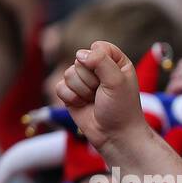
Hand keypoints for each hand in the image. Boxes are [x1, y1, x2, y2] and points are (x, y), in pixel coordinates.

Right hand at [56, 41, 149, 156]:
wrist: (115, 135)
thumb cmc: (122, 109)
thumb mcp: (117, 81)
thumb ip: (101, 61)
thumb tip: (80, 54)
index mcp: (115, 62)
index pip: (98, 47)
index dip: (100, 61)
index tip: (112, 78)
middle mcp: (98, 69)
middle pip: (80, 60)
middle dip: (90, 80)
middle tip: (102, 94)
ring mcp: (83, 81)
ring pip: (68, 74)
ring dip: (82, 91)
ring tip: (94, 101)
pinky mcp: (71, 93)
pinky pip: (60, 87)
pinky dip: (71, 98)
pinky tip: (83, 105)